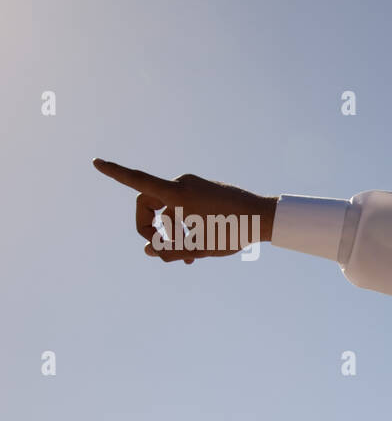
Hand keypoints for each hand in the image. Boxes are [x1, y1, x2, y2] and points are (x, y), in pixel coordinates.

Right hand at [92, 158, 276, 262]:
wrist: (267, 218)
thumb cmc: (234, 231)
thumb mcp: (199, 247)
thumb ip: (170, 250)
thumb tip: (148, 250)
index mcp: (177, 192)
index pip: (138, 181)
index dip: (115, 173)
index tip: (96, 162)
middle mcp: (183, 184)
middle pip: (150, 204)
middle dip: (151, 229)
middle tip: (160, 251)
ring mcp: (195, 187)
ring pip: (170, 211)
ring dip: (172, 234)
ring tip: (186, 258)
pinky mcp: (205, 192)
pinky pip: (185, 208)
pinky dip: (184, 227)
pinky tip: (195, 251)